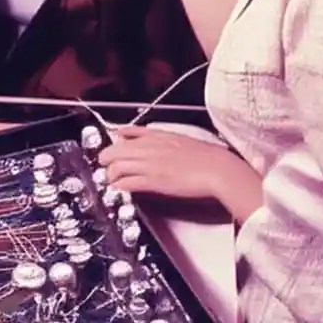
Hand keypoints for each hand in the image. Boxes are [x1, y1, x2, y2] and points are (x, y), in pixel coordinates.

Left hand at [98, 126, 261, 218]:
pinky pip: (129, 182)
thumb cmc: (204, 155)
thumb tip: (139, 136)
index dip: (113, 143)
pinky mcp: (154, 181)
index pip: (124, 135)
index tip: (110, 148)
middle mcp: (149, 148)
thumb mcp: (179, 137)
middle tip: (104, 165)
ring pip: (117, 167)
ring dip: (111, 175)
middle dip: (105, 159)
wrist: (218, 169)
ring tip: (112, 179)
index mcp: (157, 136)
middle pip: (114, 151)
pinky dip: (120, 185)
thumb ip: (158, 136)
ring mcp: (150, 165)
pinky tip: (120, 187)